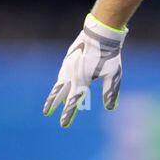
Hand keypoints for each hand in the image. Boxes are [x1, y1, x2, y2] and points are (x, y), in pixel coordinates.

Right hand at [43, 13, 126, 127]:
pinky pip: (62, 73)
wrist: (100, 34)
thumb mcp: (112, 75)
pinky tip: (62, 81)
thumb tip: (110, 108)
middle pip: (60, 93)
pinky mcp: (68, 57)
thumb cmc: (108, 56)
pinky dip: (61, 80)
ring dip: (56, 92)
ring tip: (53, 100)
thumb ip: (110, 92)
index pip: (74, 102)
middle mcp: (71, 74)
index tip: (63, 124)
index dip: (68, 114)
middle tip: (46, 113)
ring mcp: (68, 65)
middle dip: (53, 103)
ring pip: (59, 82)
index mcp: (81, 81)